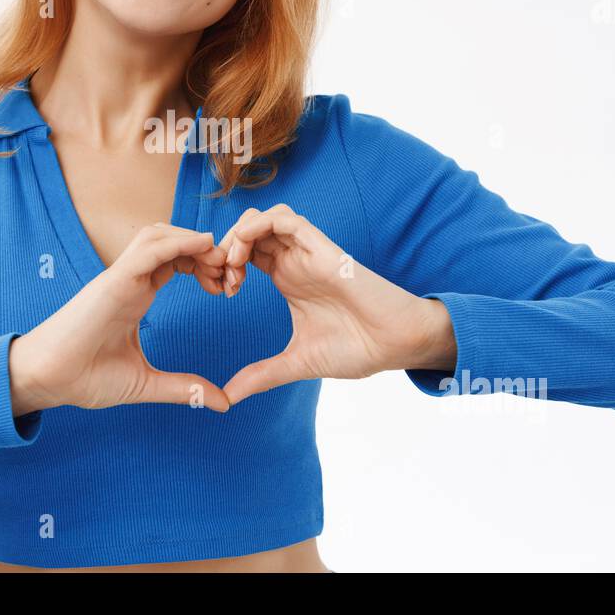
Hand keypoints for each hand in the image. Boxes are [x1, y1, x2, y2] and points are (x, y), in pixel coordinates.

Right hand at [10, 223, 232, 413]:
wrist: (48, 381)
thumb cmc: (86, 378)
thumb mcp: (147, 384)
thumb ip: (185, 388)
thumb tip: (224, 403)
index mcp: (137, 294)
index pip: (177, 261)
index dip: (206, 265)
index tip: (227, 287)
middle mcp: (130, 280)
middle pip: (172, 240)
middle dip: (206, 248)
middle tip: (230, 272)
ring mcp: (120, 277)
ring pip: (159, 234)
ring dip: (192, 240)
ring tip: (218, 259)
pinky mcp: (113, 281)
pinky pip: (147, 250)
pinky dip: (177, 242)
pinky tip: (201, 246)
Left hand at [217, 204, 455, 405]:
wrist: (395, 345)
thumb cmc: (357, 349)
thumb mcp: (296, 363)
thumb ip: (261, 375)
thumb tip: (227, 398)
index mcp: (286, 278)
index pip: (245, 252)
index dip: (224, 264)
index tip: (219, 291)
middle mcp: (294, 260)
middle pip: (249, 229)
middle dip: (225, 246)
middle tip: (219, 277)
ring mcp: (308, 252)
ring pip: (264, 217)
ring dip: (240, 233)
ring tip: (232, 264)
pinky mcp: (323, 248)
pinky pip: (286, 219)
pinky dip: (258, 226)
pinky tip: (245, 253)